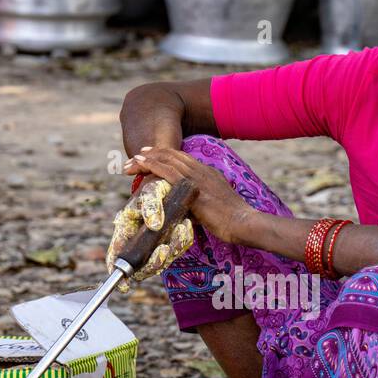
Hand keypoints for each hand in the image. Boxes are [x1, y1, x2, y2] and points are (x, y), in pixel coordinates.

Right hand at [105, 174, 194, 291]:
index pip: (116, 257)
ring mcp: (154, 245)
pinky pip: (177, 249)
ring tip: (181, 228)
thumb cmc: (156, 187)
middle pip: (141, 267)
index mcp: (125, 231)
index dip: (117, 273)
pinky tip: (185, 226)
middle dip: (154, 263)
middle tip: (164, 250)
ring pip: (162, 260)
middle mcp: (138, 243)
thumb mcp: (151, 191)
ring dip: (173, 248)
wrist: (174, 185)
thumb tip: (154, 224)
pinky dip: (182, 240)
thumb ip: (150, 205)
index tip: (125, 285)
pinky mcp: (170, 243)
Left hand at [123, 146, 255, 245]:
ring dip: (147, 158)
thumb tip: (186, 214)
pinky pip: (168, 171)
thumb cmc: (233, 222)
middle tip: (137, 155)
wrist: (245, 222)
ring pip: (167, 160)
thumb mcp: (213, 210)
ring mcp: (198, 177)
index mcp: (209, 174)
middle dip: (153, 154)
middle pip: (173, 156)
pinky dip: (152, 164)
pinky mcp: (193, 187)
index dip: (165, 156)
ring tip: (131, 160)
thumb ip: (197, 207)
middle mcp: (202, 171)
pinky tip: (141, 163)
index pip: (183, 159)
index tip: (151, 155)